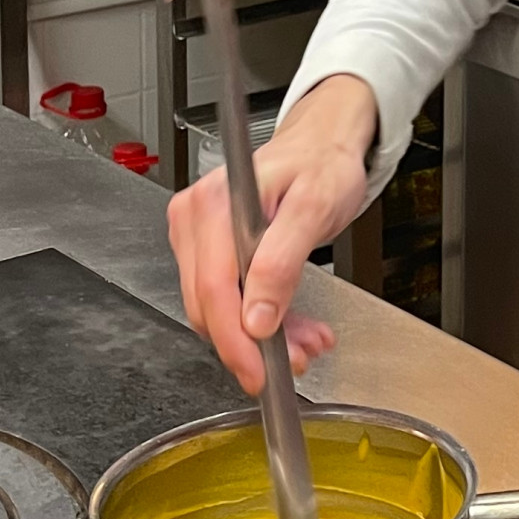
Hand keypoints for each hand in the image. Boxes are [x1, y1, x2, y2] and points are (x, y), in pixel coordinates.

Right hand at [166, 73, 376, 394]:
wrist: (322, 146)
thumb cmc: (321, 163)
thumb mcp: (314, 207)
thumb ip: (283, 261)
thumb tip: (256, 317)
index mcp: (215, 204)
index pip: (213, 288)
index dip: (235, 340)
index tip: (260, 373)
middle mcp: (196, 218)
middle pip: (210, 305)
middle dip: (253, 345)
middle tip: (299, 358)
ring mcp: (198, 235)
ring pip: (218, 309)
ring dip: (261, 336)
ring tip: (306, 341)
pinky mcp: (208, 249)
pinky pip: (226, 298)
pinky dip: (260, 320)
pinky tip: (292, 327)